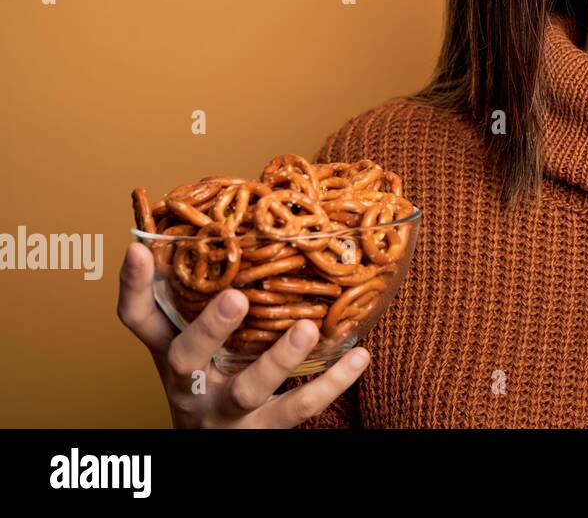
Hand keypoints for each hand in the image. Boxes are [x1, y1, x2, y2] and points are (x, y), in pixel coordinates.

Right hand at [117, 241, 368, 427]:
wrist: (214, 449)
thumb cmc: (212, 383)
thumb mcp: (198, 348)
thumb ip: (206, 302)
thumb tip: (241, 232)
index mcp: (170, 354)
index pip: (137, 320)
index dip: (133, 287)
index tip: (136, 248)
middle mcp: (190, 385)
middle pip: (185, 359)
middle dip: (208, 328)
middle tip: (235, 297)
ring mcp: (225, 413)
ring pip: (247, 390)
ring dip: (279, 359)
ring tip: (307, 328)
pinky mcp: (262, 432)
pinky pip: (298, 409)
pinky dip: (332, 383)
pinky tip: (359, 356)